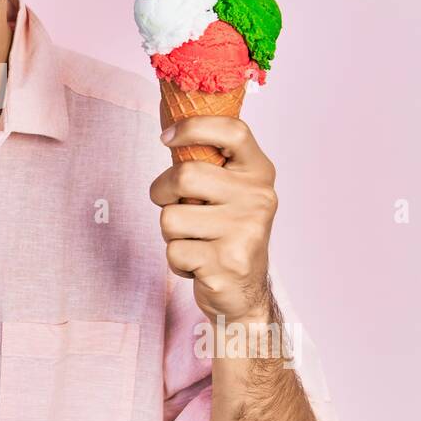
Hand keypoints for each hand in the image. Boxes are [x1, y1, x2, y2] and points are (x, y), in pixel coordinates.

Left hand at [148, 116, 277, 322]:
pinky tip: (199, 264)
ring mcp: (245, 231)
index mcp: (259, 173)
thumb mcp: (230, 192)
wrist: (245, 293)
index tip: (166, 138)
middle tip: (172, 204)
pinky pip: (173, 251)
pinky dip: (176, 260)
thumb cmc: (227, 233)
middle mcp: (258, 198)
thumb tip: (169, 129)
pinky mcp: (226, 263)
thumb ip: (209, 164)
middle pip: (184, 175)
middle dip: (161, 192)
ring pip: (170, 217)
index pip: (233, 131)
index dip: (194, 127)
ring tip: (194, 240)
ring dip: (170, 233)